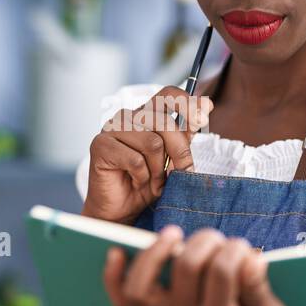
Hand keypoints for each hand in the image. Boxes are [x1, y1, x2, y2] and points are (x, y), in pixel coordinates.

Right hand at [81, 87, 213, 224]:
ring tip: (154, 181)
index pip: (168, 95)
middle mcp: (128, 117)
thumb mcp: (172, 158)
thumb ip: (184, 135)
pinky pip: (135, 160)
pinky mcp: (100, 145)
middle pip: (165, 123)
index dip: (187, 103)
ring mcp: (111, 128)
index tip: (204, 116)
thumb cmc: (145, 183)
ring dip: (159, 170)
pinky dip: (142, 177)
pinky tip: (136, 182)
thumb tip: (205, 107)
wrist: (120, 209)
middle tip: (182, 174)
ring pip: (152, 143)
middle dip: (180, 153)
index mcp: (146, 114)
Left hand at [101, 225, 291, 305]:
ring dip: (155, 252)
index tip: (245, 249)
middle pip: (187, 267)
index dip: (235, 250)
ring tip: (174, 235)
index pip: (222, 271)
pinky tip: (115, 252)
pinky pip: (125, 299)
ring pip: (144, 285)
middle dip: (207, 242)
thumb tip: (252, 258)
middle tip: (222, 242)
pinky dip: (113, 277)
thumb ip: (261, 291)